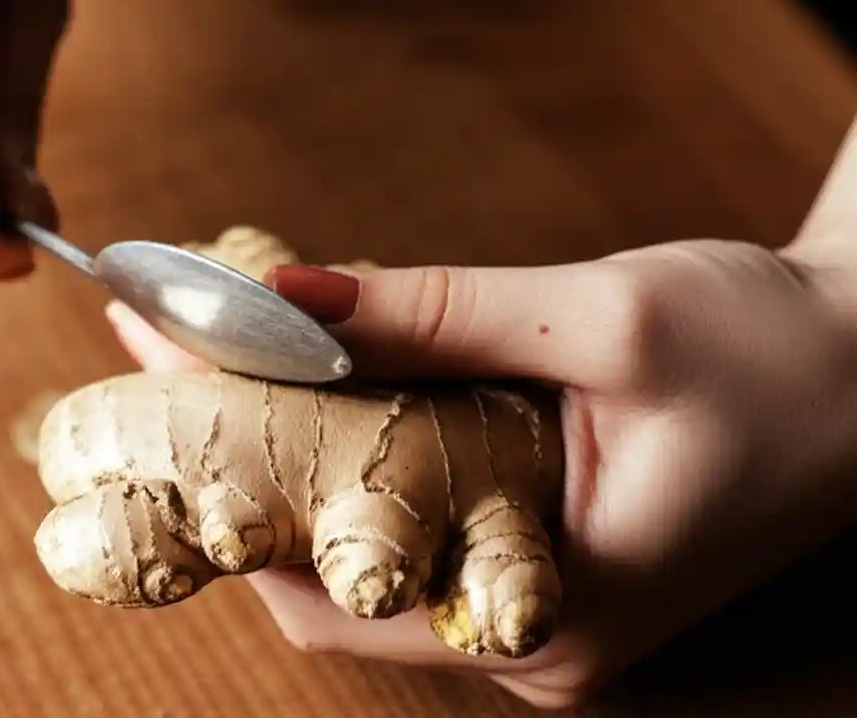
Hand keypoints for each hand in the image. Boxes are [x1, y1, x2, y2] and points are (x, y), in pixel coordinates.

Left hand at [103, 239, 856, 707]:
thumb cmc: (776, 356)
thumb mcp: (604, 318)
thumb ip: (437, 313)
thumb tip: (285, 300)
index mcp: (557, 616)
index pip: (332, 588)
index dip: (231, 489)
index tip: (166, 383)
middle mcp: (536, 641)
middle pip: (333, 585)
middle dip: (242, 478)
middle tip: (174, 369)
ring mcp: (536, 615)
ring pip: (365, 563)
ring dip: (292, 471)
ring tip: (226, 372)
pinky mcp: (538, 571)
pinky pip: (413, 537)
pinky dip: (355, 472)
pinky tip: (321, 396)